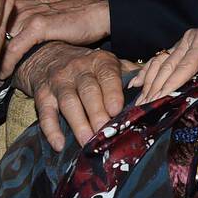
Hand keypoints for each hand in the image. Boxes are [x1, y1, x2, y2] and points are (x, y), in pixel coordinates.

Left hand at [0, 0, 111, 78]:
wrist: (100, 11)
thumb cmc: (78, 17)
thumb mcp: (49, 17)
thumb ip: (33, 25)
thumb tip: (22, 42)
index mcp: (23, 4)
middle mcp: (22, 7)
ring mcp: (30, 15)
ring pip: (0, 41)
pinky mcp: (39, 26)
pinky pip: (14, 48)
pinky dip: (6, 64)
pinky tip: (2, 76)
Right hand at [15, 41, 132, 150]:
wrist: (48, 53)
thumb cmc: (87, 65)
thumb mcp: (108, 63)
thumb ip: (131, 73)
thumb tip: (154, 85)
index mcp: (100, 62)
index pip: (108, 76)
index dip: (112, 93)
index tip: (116, 110)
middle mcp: (79, 70)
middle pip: (88, 92)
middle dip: (97, 113)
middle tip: (105, 133)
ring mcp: (59, 82)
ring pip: (68, 102)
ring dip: (78, 123)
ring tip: (87, 142)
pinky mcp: (43, 95)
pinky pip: (45, 112)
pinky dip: (51, 129)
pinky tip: (59, 144)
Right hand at [127, 25, 197, 102]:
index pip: (186, 66)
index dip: (172, 82)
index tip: (160, 96)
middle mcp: (190, 39)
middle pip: (169, 66)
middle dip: (156, 87)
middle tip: (146, 104)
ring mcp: (182, 41)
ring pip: (160, 62)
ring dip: (148, 82)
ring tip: (140, 99)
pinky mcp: (178, 44)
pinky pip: (159, 58)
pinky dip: (146, 71)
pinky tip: (136, 83)